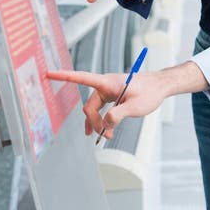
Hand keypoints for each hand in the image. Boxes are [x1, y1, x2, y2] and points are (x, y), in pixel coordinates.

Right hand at [48, 67, 180, 138]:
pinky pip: (102, 109)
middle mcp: (105, 85)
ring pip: (95, 109)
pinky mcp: (113, 96)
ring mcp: (109, 91)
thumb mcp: (136, 106)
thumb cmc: (150, 91)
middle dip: (94, 121)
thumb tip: (105, 123)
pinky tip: (107, 130)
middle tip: (104, 135)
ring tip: (105, 136)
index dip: (64, 76)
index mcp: (107, 82)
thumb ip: (119, 114)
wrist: (161, 86)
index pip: (81, 78)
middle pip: (90, 106)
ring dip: (98, 123)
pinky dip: (104, 120)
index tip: (48, 73)